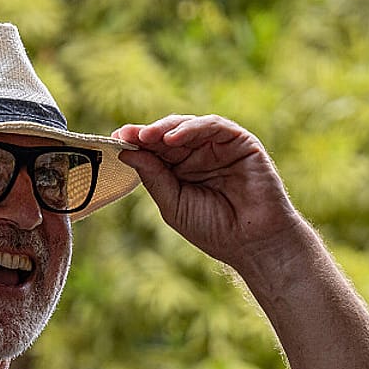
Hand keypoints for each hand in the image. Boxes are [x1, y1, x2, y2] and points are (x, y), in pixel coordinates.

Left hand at [111, 115, 301, 266]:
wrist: (253, 243)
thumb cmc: (215, 229)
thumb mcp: (174, 204)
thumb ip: (154, 177)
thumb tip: (127, 153)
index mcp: (181, 170)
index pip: (155, 150)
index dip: (136, 143)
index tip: (115, 140)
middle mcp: (200, 155)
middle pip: (168, 134)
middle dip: (146, 133)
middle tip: (127, 134)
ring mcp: (220, 147)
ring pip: (189, 126)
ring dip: (165, 128)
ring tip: (146, 135)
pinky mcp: (241, 142)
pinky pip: (214, 126)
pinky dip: (192, 128)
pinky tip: (173, 138)